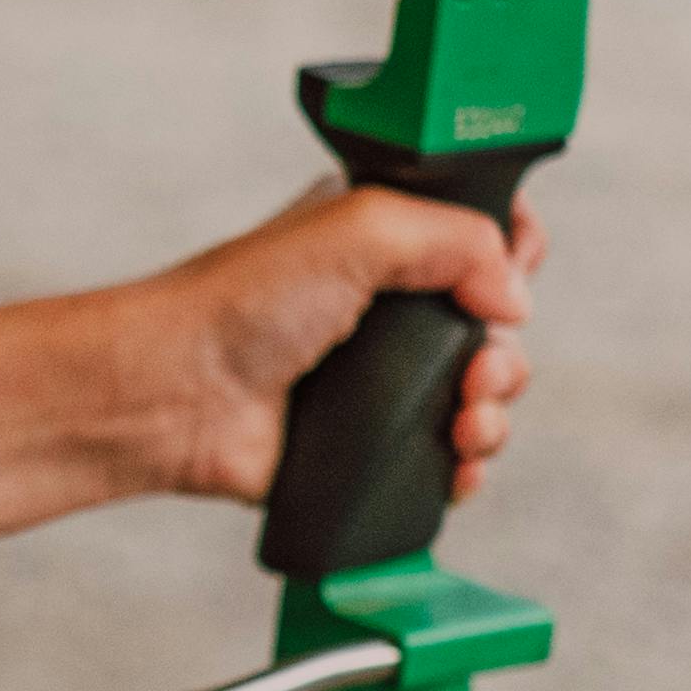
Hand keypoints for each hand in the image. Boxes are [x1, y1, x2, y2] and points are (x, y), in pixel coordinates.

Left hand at [0, 185, 538, 540]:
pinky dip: (467, 464)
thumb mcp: (360, 226)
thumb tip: (513, 298)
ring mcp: (380, 379)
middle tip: (477, 367)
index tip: (513, 275)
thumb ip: (457, 237)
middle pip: (493, 327)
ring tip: (465, 420)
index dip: (511, 256)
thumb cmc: (239, 302)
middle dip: (504, 351)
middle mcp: (386, 308)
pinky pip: (447, 459)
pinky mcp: (370, 444)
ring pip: (481, 396)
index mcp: (385, 241)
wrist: (176, 396)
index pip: (479, 236)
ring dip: (493, 411)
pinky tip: (457, 462)